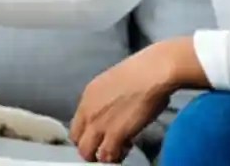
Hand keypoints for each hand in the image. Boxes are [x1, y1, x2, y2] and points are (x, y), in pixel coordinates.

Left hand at [70, 37, 207, 162]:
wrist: (153, 71)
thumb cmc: (144, 71)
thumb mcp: (115, 82)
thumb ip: (109, 99)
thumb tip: (115, 110)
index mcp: (88, 96)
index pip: (76, 125)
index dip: (87, 135)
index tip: (99, 137)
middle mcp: (89, 110)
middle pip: (78, 141)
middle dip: (91, 149)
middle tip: (107, 148)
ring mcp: (99, 123)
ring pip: (87, 153)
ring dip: (102, 155)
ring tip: (119, 150)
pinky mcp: (114, 134)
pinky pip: (107, 156)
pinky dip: (115, 157)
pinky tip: (127, 147)